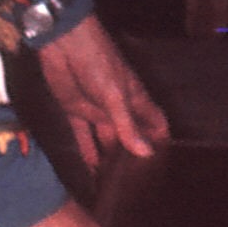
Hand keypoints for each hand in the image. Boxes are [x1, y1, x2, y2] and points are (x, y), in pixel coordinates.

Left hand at [33, 18, 167, 171]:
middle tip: (137, 183)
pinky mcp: (75, 110)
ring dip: (109, 157)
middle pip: (130, 135)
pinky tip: (90, 170)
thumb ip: (128, 125)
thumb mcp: (115, 95)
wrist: (64, 42)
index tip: (163, 165)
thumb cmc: (97, 62)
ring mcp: (96, 109)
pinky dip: (87, 151)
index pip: (154, 121)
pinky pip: (83, 136)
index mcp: (134, 98)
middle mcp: (118, 107)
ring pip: (106, 138)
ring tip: (114, 183)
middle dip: (133, 155)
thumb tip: (146, 153)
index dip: (159, 140)